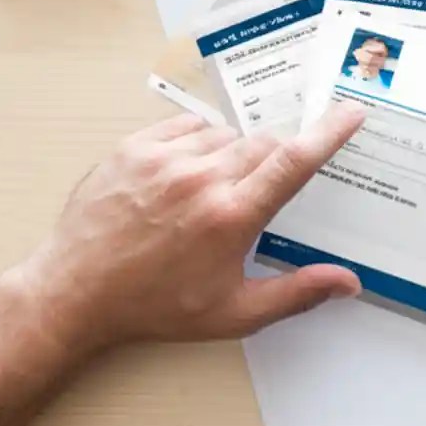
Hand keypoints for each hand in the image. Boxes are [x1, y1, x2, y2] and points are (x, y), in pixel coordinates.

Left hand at [4, 105, 365, 354]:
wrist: (75, 292)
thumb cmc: (155, 306)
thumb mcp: (234, 313)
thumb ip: (297, 293)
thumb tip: (348, 283)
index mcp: (232, 216)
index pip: (294, 162)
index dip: (328, 133)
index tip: (351, 112)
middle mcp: (201, 179)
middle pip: (264, 144)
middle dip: (275, 158)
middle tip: (258, 191)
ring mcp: (164, 159)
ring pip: (226, 135)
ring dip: (234, 154)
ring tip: (214, 190)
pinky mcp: (134, 148)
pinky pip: (186, 126)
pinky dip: (198, 142)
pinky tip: (188, 171)